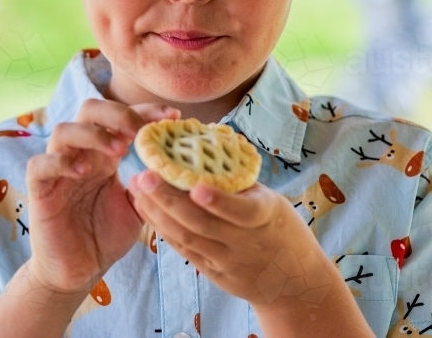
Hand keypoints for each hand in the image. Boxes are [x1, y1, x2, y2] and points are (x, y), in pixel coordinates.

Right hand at [25, 99, 179, 294]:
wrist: (78, 272)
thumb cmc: (104, 237)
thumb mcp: (138, 208)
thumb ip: (151, 185)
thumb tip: (176, 165)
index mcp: (104, 154)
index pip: (121, 118)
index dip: (145, 111)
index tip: (172, 116)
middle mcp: (80, 154)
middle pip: (89, 110)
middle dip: (117, 113)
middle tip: (139, 130)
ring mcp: (58, 170)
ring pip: (63, 130)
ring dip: (92, 134)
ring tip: (117, 151)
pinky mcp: (39, 191)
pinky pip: (40, 165)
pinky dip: (60, 161)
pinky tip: (82, 170)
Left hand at [127, 171, 333, 309]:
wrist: (295, 282)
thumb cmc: (282, 228)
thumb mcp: (271, 201)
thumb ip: (239, 184)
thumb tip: (202, 149)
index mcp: (265, 218)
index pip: (242, 212)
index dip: (219, 201)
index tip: (196, 187)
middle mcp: (243, 243)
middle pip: (201, 225)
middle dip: (169, 200)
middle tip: (145, 176)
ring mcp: (226, 262)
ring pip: (186, 238)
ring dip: (157, 213)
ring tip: (136, 188)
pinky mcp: (213, 273)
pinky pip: (183, 250)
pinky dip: (161, 228)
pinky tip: (145, 209)